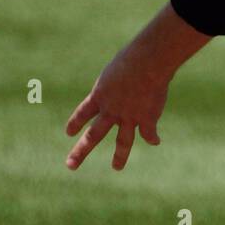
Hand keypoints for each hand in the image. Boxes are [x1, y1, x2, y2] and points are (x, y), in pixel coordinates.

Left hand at [65, 45, 168, 170]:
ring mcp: (129, 117)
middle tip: (70, 165)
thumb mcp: (119, 66)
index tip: (69, 133)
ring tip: (116, 167)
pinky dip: (152, 137)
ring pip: (122, 141)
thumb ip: (120, 81)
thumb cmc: (134, 57)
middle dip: (81, 151)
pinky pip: (149, 133)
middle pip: (93, 135)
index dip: (76, 122)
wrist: (147, 63)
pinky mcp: (147, 119)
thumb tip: (130, 82)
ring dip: (119, 156)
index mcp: (100, 95)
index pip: (83, 112)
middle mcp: (111, 110)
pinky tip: (155, 141)